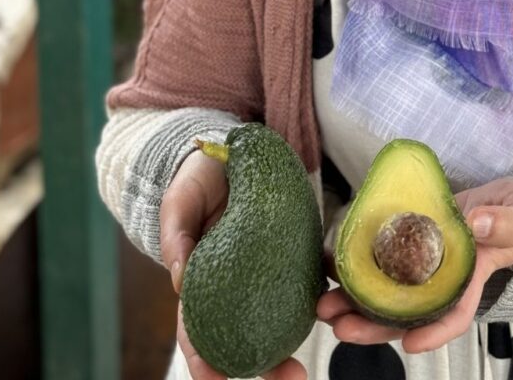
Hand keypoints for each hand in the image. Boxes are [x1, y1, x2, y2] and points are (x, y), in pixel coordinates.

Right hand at [160, 149, 307, 378]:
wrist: (226, 153)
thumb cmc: (195, 183)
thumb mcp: (179, 203)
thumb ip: (176, 234)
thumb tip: (180, 278)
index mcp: (203, 282)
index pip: (199, 329)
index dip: (205, 359)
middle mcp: (237, 282)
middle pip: (248, 332)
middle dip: (267, 364)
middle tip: (291, 378)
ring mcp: (267, 266)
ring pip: (282, 311)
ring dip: (299, 335)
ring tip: (319, 355)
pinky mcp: (292, 245)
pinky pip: (308, 272)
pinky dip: (320, 290)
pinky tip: (336, 303)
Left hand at [317, 177, 512, 353]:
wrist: (511, 198)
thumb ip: (507, 221)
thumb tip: (478, 224)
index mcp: (474, 276)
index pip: (456, 313)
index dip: (435, 332)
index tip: (411, 344)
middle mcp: (444, 276)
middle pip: (408, 311)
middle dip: (373, 323)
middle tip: (340, 325)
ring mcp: (426, 259)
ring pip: (389, 289)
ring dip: (356, 298)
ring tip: (325, 303)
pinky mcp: (412, 238)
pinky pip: (384, 255)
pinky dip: (358, 262)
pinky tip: (333, 262)